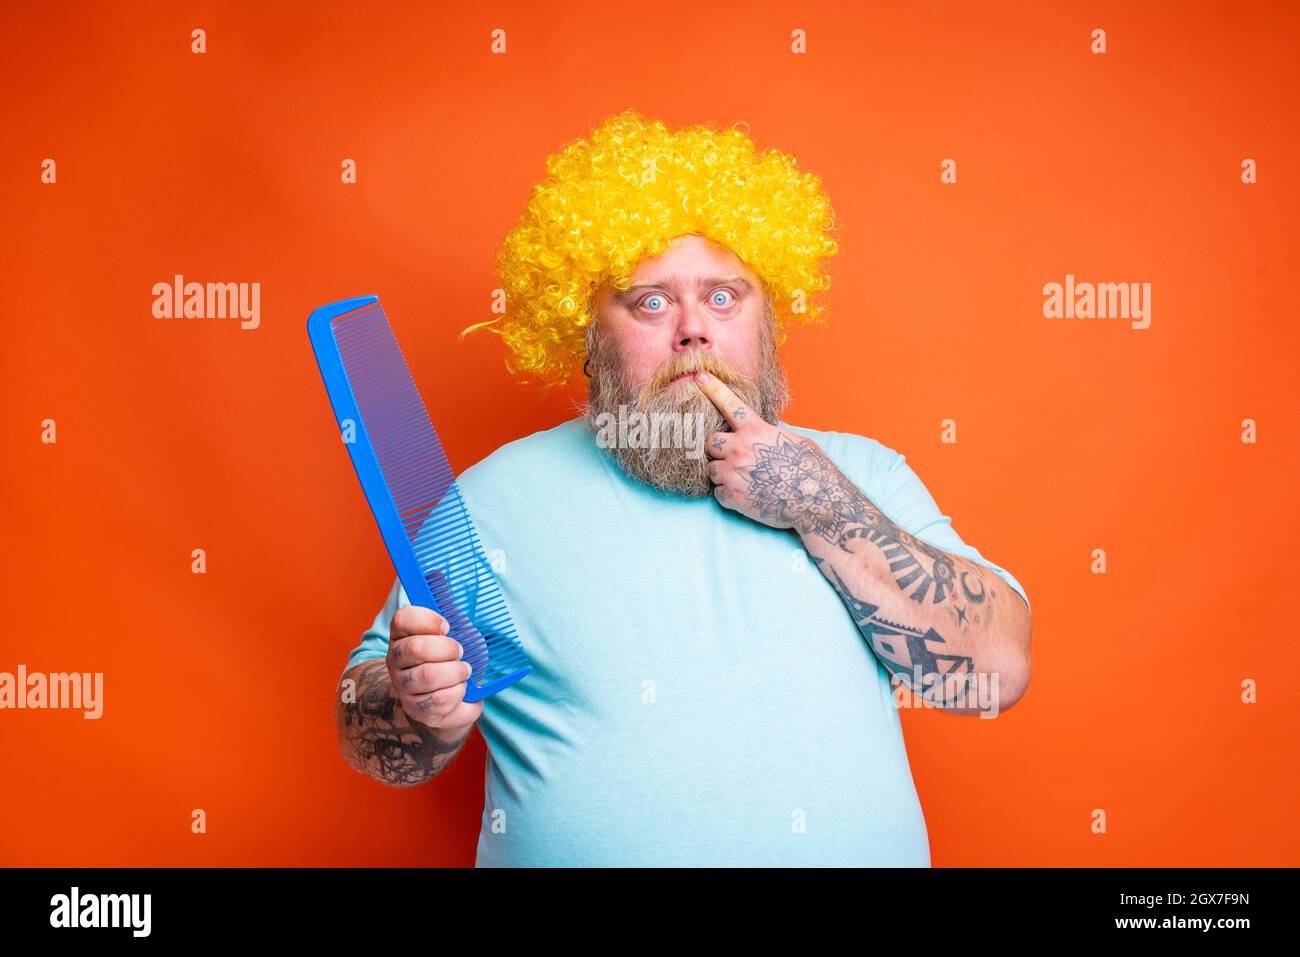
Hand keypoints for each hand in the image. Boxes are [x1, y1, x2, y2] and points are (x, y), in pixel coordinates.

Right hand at [387, 605, 483, 742]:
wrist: (451, 696)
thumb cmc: (452, 658)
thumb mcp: (455, 633)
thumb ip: (453, 615)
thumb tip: (452, 600)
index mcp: (402, 633)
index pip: (403, 618)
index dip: (428, 620)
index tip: (447, 626)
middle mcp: (396, 658)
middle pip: (417, 647)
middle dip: (448, 649)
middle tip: (460, 652)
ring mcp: (402, 684)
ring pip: (428, 675)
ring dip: (455, 672)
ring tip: (463, 671)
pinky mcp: (414, 707)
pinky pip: (438, 699)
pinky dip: (457, 692)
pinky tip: (459, 688)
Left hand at [694, 370, 853, 536]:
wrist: (817, 500)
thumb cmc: (812, 469)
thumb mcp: (795, 440)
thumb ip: (771, 433)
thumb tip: (764, 431)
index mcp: (756, 430)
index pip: (729, 404)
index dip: (713, 389)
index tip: (699, 377)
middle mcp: (740, 448)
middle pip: (709, 441)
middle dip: (717, 449)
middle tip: (732, 457)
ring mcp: (733, 472)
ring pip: (710, 469)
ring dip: (721, 474)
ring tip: (743, 479)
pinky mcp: (732, 496)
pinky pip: (717, 493)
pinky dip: (727, 495)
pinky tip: (745, 496)